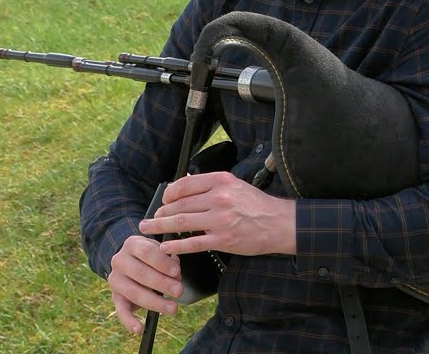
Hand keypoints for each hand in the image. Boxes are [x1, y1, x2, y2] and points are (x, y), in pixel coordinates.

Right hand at [107, 234, 181, 334]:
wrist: (131, 260)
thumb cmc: (153, 255)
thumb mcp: (161, 251)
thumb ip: (169, 260)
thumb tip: (175, 275)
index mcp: (132, 244)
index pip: (147, 252)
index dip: (162, 262)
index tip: (177, 272)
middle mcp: (119, 260)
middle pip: (141, 273)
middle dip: (162, 283)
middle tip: (179, 291)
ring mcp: (115, 279)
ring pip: (134, 292)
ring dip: (154, 302)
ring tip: (173, 309)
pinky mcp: (115, 297)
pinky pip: (120, 310)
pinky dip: (129, 321)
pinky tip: (139, 329)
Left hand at [138, 171, 296, 256]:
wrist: (280, 223)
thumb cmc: (257, 205)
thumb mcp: (236, 185)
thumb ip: (212, 185)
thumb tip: (185, 183)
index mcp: (222, 181)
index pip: (185, 185)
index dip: (169, 193)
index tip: (163, 199)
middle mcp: (220, 198)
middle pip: (180, 204)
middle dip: (162, 212)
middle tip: (152, 218)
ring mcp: (220, 220)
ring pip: (182, 222)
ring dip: (161, 226)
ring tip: (149, 228)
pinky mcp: (222, 239)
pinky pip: (193, 243)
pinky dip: (176, 245)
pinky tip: (165, 246)